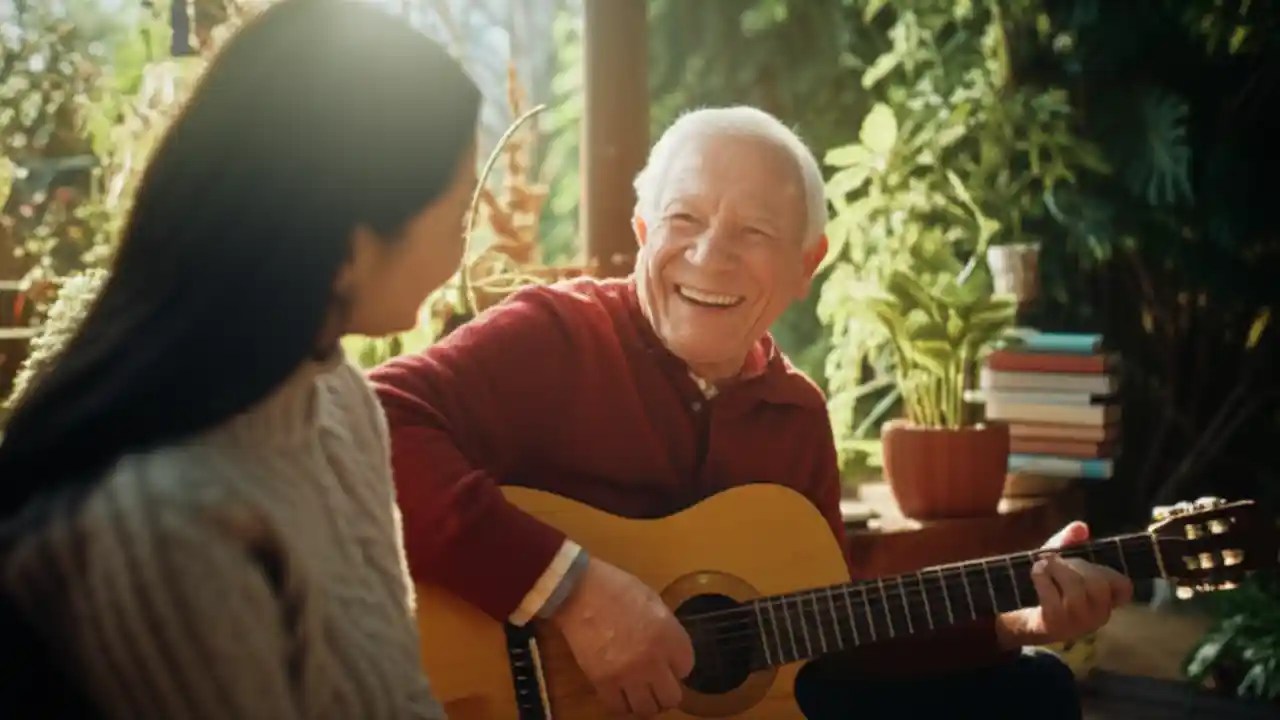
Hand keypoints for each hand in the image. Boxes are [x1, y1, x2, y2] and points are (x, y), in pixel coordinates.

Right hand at [548, 557, 693, 716]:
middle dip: (667, 690)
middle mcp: (652, 660)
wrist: (578, 591)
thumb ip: (667, 631)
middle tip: (658, 684)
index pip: (687, 667)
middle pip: (671, 697)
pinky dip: (622, 702)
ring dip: (646, 701)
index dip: (678, 665)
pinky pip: (619, 707)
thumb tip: (670, 652)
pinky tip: (620, 691)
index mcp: (668, 635)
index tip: (669, 662)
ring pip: (647, 708)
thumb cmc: (616, 588)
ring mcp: (627, 674)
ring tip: (639, 691)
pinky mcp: (603, 682)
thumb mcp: (653, 602)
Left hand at [997, 521, 1133, 647]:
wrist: (1021, 616)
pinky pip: (1052, 598)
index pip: (1124, 587)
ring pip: (1075, 590)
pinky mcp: (1055, 625)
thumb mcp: (1060, 561)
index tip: (1087, 565)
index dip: (1108, 571)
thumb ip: (1070, 542)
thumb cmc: (1049, 586)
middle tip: (1059, 562)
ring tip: (1043, 564)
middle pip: (1098, 584)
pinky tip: (1036, 573)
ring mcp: (1077, 623)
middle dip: (1077, 565)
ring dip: (1056, 569)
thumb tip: (1080, 526)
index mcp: (1106, 601)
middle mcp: (1097, 616)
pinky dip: (1042, 578)